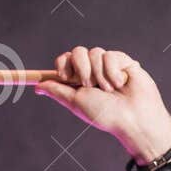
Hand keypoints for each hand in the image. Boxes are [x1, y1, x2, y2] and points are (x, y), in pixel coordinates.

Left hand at [35, 46, 170, 164]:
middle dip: (82, 68)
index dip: (63, 64)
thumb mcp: (76, 102)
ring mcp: (108, 66)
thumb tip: (37, 86)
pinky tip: (121, 83)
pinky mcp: (124, 62)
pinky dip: (113, 71)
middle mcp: (93, 71)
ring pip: (95, 52)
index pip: (65, 60)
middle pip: (78, 52)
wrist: (133, 118)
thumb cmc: (105, 114)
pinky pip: (111, 55)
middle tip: (90, 85)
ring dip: (99, 74)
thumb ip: (57, 91)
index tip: (65, 76)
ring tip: (110, 90)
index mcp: (79, 81)